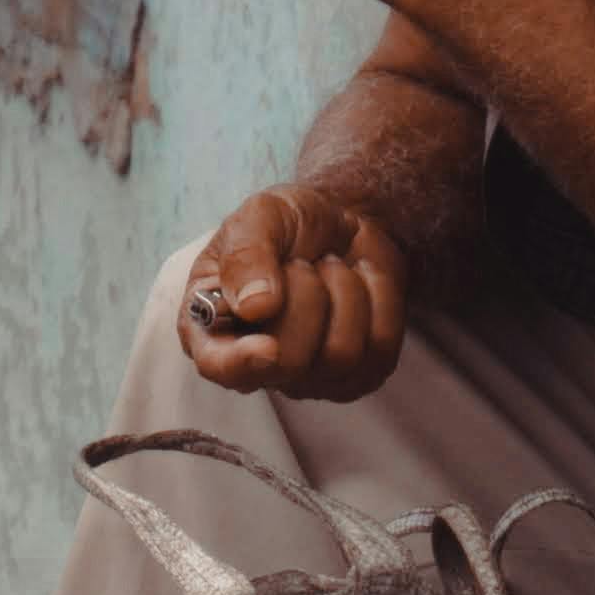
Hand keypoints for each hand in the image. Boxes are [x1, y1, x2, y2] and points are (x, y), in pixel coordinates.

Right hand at [181, 187, 411, 400]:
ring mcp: (310, 378)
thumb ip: (246, 255)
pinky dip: (377, 300)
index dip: (242, 363)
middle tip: (302, 262)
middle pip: (291, 360)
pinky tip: (358, 284)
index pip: (219, 368)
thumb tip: (255, 307)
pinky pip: (380, 348)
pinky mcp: (358, 375)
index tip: (267, 346)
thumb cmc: (287, 225)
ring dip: (344, 290)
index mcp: (213, 327)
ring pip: (341, 354)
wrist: (341, 223)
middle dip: (307, 294)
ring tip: (328, 268)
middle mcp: (258, 364)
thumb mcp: (259, 216)